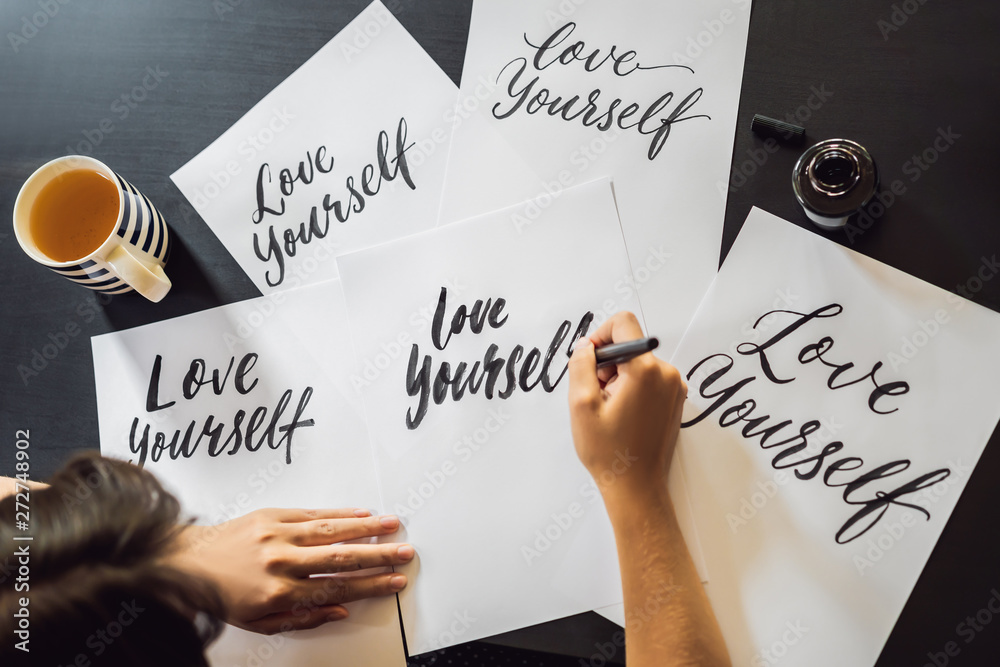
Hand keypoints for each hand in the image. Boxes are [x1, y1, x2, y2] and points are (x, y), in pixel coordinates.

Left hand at [166, 508, 412, 634]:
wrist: (187, 563)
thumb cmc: (223, 595)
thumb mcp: (260, 622)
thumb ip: (304, 618)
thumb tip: (340, 610)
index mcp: (280, 593)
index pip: (338, 589)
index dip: (371, 586)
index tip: (393, 581)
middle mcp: (281, 562)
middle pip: (342, 558)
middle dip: (379, 556)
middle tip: (405, 553)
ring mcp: (277, 535)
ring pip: (332, 530)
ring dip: (367, 528)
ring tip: (392, 525)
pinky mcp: (272, 515)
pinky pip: (313, 513)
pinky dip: (340, 513)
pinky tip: (361, 514)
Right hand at [567, 311, 686, 496]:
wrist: (636, 487)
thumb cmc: (610, 452)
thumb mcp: (581, 404)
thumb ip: (581, 364)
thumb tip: (586, 346)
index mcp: (645, 371)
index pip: (623, 324)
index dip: (600, 336)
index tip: (589, 361)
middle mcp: (666, 374)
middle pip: (629, 345)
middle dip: (607, 363)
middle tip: (596, 395)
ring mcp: (674, 388)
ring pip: (637, 363)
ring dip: (618, 377)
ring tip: (608, 409)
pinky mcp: (674, 400)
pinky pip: (648, 378)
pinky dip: (631, 387)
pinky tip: (621, 413)